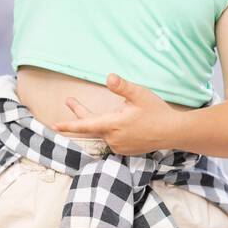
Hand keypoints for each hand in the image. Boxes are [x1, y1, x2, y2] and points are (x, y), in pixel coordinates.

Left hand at [49, 73, 180, 155]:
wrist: (174, 132)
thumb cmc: (157, 111)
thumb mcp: (140, 94)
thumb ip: (123, 86)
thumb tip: (108, 77)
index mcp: (113, 124)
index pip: (86, 125)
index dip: (69, 125)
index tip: (54, 126)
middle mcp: (113, 138)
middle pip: (90, 126)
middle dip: (79, 113)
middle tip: (69, 100)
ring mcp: (119, 146)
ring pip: (102, 132)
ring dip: (100, 121)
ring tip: (117, 110)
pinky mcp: (125, 150)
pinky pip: (112, 138)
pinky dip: (111, 129)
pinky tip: (125, 122)